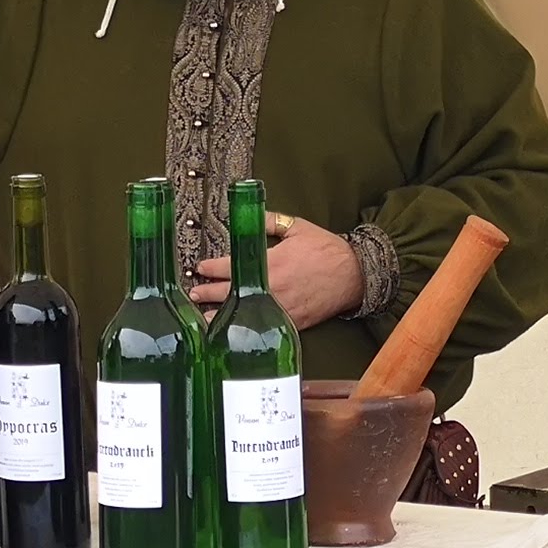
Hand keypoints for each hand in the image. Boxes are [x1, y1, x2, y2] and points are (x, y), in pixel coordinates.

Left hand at [192, 213, 366, 324]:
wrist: (354, 275)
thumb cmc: (327, 250)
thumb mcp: (297, 227)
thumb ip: (269, 221)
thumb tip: (248, 216)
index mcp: (271, 262)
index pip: (231, 266)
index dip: (211, 267)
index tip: (200, 268)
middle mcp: (272, 287)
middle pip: (231, 292)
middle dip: (208, 292)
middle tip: (193, 292)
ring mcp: (280, 307)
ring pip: (244, 314)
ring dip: (221, 315)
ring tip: (202, 317)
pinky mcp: (290, 322)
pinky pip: (263, 327)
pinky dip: (246, 329)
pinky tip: (233, 331)